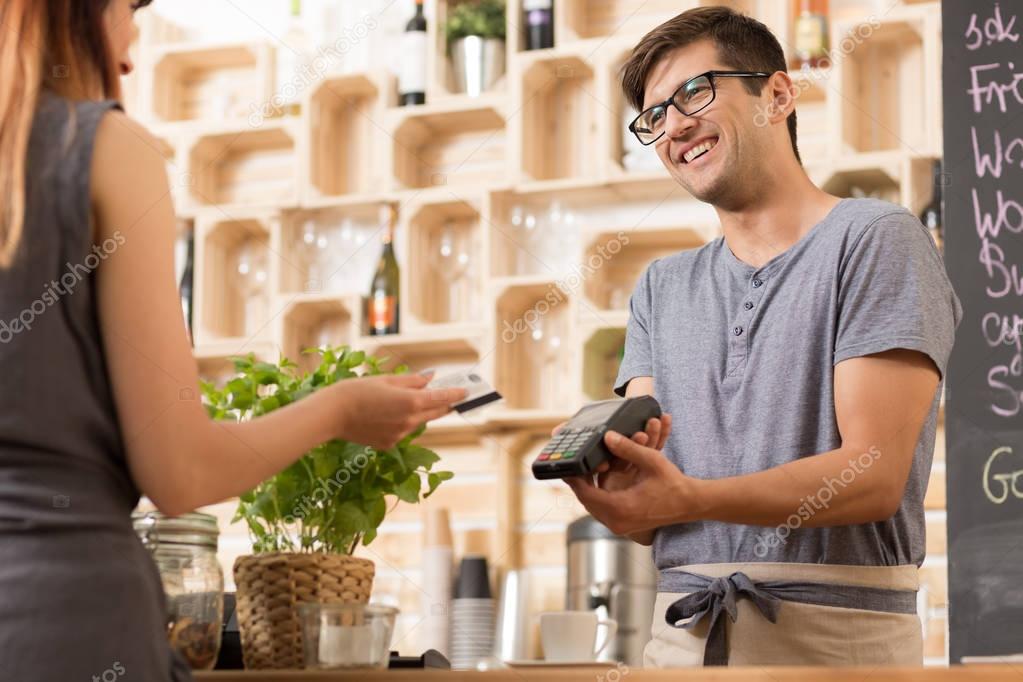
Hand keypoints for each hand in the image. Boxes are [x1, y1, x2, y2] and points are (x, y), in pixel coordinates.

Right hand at [333, 374, 466, 449]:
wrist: (332, 414)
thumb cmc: (357, 391)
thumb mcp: (387, 380)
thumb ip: (412, 381)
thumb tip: (430, 379)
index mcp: (411, 402)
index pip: (442, 397)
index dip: (456, 394)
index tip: (466, 391)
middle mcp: (409, 421)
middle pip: (436, 413)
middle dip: (445, 405)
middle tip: (454, 398)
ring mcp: (400, 435)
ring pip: (418, 422)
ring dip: (421, 412)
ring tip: (411, 400)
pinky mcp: (389, 444)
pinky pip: (403, 431)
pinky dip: (402, 422)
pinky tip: (387, 414)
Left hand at [563, 427, 692, 536]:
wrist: (691, 504)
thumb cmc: (674, 485)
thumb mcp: (652, 461)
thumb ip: (628, 448)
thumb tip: (607, 437)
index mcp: (621, 509)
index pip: (586, 493)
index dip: (574, 478)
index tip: (566, 465)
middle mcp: (617, 522)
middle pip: (586, 500)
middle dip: (579, 481)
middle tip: (572, 464)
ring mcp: (620, 526)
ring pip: (593, 506)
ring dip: (588, 488)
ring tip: (582, 470)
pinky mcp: (624, 525)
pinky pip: (602, 509)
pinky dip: (598, 495)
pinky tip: (597, 481)